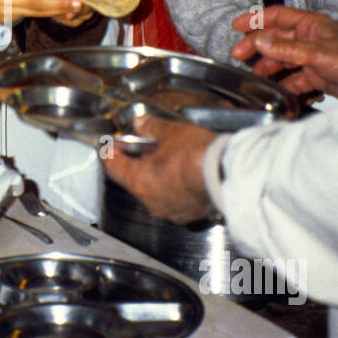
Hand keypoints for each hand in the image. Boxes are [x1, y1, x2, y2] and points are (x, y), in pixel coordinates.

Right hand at [0, 0, 81, 22]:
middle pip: (37, 4)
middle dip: (60, 4)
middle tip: (78, 3)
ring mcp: (5, 13)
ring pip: (35, 13)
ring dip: (56, 11)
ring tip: (73, 9)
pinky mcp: (5, 21)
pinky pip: (28, 16)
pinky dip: (44, 14)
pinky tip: (58, 12)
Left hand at [101, 114, 217, 222]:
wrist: (226, 175)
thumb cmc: (198, 156)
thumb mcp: (171, 132)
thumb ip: (152, 127)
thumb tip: (142, 122)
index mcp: (138, 181)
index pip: (112, 166)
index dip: (110, 152)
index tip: (111, 145)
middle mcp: (150, 200)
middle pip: (133, 179)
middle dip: (137, 162)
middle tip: (143, 147)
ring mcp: (169, 211)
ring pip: (154, 191)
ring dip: (156, 176)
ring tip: (168, 159)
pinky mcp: (187, 215)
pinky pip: (173, 200)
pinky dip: (174, 188)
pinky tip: (184, 175)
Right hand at [230, 6, 337, 99]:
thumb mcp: (315, 52)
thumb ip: (285, 48)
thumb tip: (259, 41)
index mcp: (310, 24)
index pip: (277, 17)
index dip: (256, 20)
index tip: (237, 26)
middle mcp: (309, 38)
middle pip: (276, 39)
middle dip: (257, 47)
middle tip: (238, 56)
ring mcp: (312, 57)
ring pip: (282, 60)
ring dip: (268, 68)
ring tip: (255, 78)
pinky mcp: (316, 75)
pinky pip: (294, 78)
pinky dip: (284, 84)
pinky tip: (276, 90)